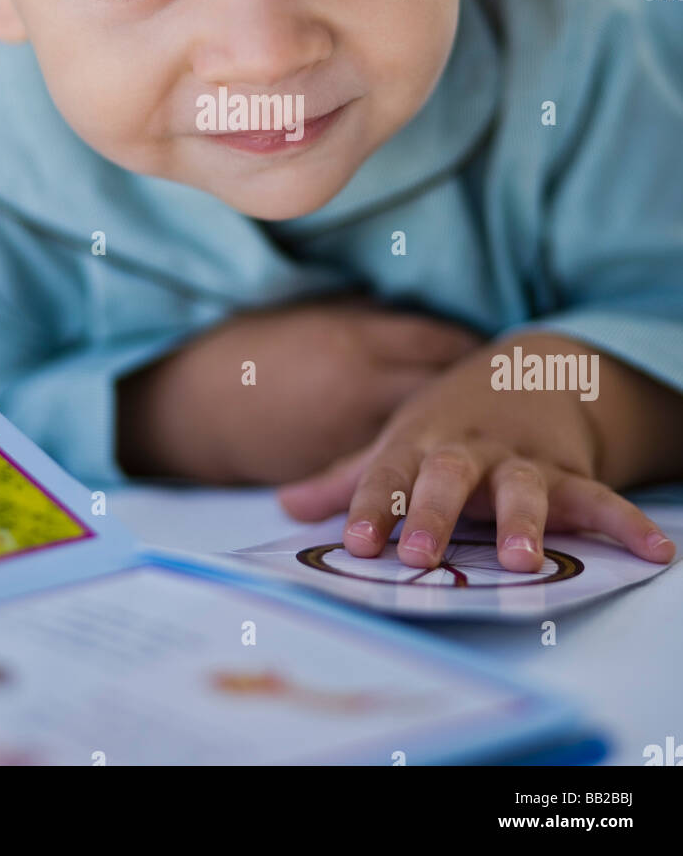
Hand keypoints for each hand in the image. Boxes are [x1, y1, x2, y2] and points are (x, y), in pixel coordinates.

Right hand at [116, 298, 481, 481]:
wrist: (196, 404)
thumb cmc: (255, 349)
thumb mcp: (316, 319)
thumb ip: (369, 320)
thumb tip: (420, 324)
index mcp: (358, 341)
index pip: (438, 344)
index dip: (471, 352)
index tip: (496, 356)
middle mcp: (363, 389)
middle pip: (444, 395)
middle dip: (477, 400)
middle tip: (508, 405)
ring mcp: (353, 434)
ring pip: (424, 442)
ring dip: (457, 445)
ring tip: (493, 451)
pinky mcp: (338, 474)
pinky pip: (390, 472)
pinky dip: (416, 472)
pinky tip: (438, 477)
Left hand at [278, 333, 680, 569]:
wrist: (527, 371)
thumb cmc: (450, 422)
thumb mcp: (399, 441)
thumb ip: (349, 479)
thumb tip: (287, 509)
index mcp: (420, 443)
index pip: (387, 473)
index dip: (369, 506)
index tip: (354, 543)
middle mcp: (468, 450)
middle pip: (448, 478)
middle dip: (432, 514)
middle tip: (419, 555)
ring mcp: (521, 458)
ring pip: (522, 488)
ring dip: (523, 523)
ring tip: (524, 561)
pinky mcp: (569, 469)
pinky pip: (598, 499)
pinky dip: (626, 524)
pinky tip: (654, 550)